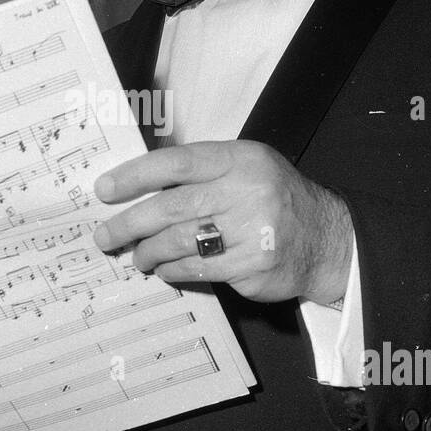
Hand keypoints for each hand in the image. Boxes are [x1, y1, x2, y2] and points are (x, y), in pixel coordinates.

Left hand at [92, 141, 352, 303]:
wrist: (326, 240)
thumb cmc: (273, 199)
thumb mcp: (246, 168)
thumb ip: (202, 172)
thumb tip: (138, 186)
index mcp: (240, 159)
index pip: (176, 163)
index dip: (135, 176)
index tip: (105, 190)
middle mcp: (246, 191)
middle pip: (171, 207)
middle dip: (130, 223)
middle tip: (105, 236)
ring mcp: (251, 231)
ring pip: (180, 241)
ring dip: (149, 251)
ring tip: (137, 256)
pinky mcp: (252, 266)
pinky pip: (198, 268)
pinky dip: (173, 270)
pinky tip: (164, 269)